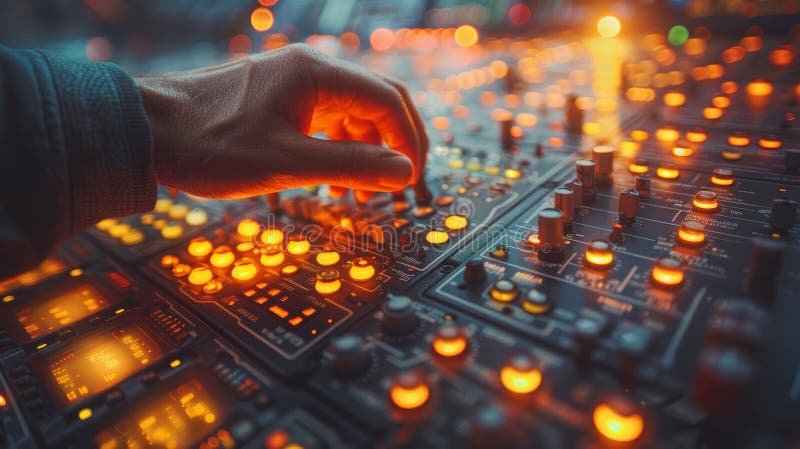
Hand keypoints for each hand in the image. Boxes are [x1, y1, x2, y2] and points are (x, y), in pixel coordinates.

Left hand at [135, 44, 427, 199]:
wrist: (144, 131)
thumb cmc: (206, 142)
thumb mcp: (286, 163)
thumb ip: (351, 166)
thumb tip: (403, 172)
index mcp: (316, 73)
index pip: (388, 101)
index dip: (409, 142)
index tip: (412, 180)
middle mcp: (309, 70)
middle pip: (377, 102)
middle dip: (397, 145)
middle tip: (406, 185)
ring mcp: (294, 84)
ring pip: (352, 114)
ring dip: (368, 152)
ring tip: (368, 193)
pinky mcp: (279, 100)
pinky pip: (326, 121)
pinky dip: (340, 150)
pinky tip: (337, 182)